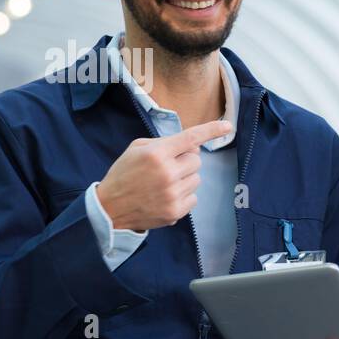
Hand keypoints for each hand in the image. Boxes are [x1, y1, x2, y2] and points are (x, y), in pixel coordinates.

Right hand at [95, 120, 232, 231]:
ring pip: (197, 179)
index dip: (211, 131)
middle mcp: (167, 173)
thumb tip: (194, 147)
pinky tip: (165, 196)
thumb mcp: (137, 149)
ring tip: (163, 184)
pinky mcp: (176, 211)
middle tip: (167, 167)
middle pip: (196, 160)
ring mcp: (172, 194)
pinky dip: (183, 196)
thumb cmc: (124, 174)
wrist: (109, 208)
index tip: (228, 126)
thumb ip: (164, 143)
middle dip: (185, 161)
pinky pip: (193, 197)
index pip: (190, 138)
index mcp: (156, 154)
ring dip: (185, 179)